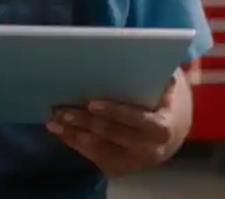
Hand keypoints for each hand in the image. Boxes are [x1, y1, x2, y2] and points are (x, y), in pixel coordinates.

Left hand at [47, 72, 184, 176]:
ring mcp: (131, 163)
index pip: (136, 120)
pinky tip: (59, 131)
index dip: (114, 112)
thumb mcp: (170, 86)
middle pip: (111, 134)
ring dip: (73, 133)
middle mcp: (147, 150)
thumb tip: (138, 55)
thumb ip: (159, 75)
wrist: (170, 136)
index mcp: (161, 128)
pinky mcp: (117, 168)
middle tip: (62, 110)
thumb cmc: (166, 102)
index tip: (91, 103)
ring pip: (97, 148)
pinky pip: (91, 155)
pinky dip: (74, 142)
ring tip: (53, 121)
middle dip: (85, 122)